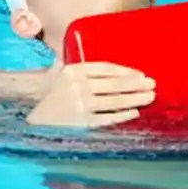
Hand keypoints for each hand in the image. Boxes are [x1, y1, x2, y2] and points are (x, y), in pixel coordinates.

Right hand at [26, 62, 155, 127]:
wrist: (35, 120)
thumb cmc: (52, 95)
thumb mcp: (60, 73)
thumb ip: (81, 67)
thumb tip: (111, 65)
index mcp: (72, 71)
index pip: (105, 68)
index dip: (125, 71)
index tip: (140, 74)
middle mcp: (77, 86)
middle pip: (114, 84)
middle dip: (137, 85)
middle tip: (152, 84)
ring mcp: (81, 105)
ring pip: (115, 101)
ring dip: (136, 99)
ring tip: (150, 97)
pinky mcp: (83, 122)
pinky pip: (109, 117)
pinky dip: (124, 114)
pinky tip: (135, 112)